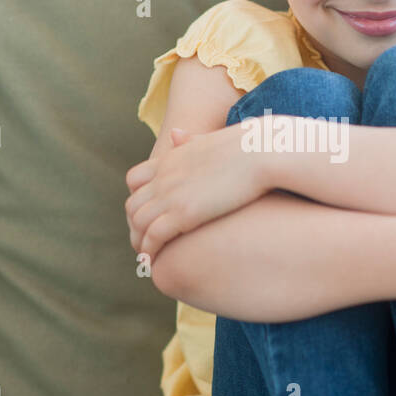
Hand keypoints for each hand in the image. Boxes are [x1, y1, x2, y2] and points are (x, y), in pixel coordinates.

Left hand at [124, 122, 270, 262]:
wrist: (261, 151)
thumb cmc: (249, 146)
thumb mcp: (210, 140)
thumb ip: (191, 141)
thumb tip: (176, 133)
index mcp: (171, 158)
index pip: (135, 179)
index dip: (138, 198)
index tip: (149, 214)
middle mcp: (165, 176)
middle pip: (133, 205)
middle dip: (135, 226)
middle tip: (146, 242)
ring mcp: (172, 195)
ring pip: (138, 223)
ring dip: (139, 242)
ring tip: (148, 258)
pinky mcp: (184, 213)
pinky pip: (153, 236)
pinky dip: (149, 250)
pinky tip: (154, 262)